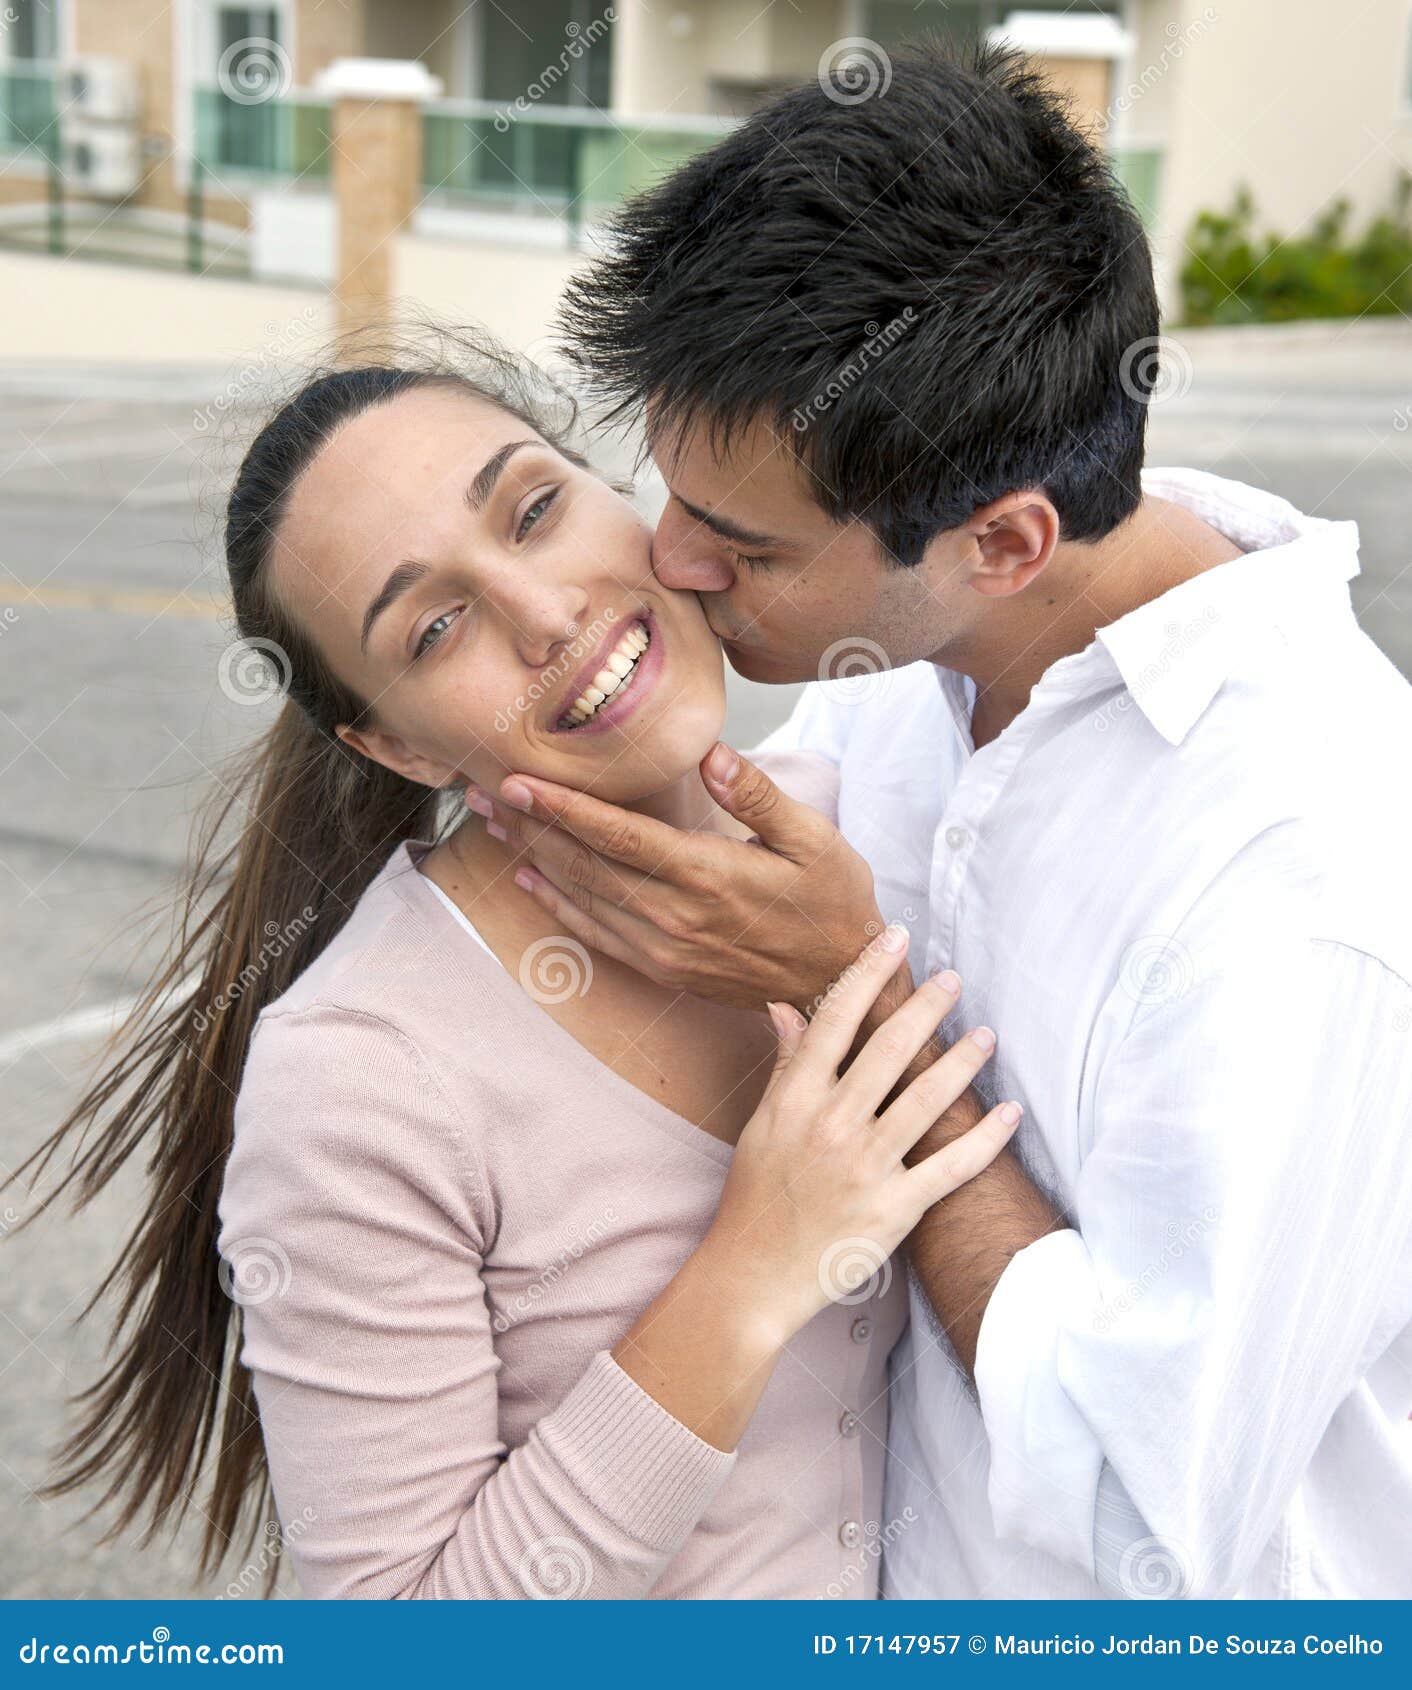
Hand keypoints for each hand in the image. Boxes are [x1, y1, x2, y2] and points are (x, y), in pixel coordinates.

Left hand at [465, 743, 885, 1011]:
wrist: (843, 983)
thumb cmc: (833, 902)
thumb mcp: (814, 838)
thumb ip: (756, 795)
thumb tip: (711, 754)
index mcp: (709, 875)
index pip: (619, 836)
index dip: (563, 809)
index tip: (517, 782)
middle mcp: (677, 916)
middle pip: (586, 865)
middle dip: (530, 827)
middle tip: (482, 794)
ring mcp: (667, 948)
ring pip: (585, 898)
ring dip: (536, 860)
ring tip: (497, 827)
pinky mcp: (666, 968)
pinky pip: (599, 937)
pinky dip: (561, 908)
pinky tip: (533, 882)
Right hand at [695, 924, 1021, 1346]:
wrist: (754, 1275)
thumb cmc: (756, 1196)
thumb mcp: (762, 1123)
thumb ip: (785, 1065)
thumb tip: (786, 1007)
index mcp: (796, 1099)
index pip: (835, 1020)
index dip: (868, 974)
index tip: (894, 938)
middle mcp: (831, 1125)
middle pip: (889, 1050)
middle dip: (926, 1007)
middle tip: (954, 979)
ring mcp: (866, 1167)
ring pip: (928, 1099)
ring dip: (963, 1062)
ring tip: (987, 1035)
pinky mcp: (894, 1208)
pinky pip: (951, 1166)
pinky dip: (986, 1138)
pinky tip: (1011, 1113)